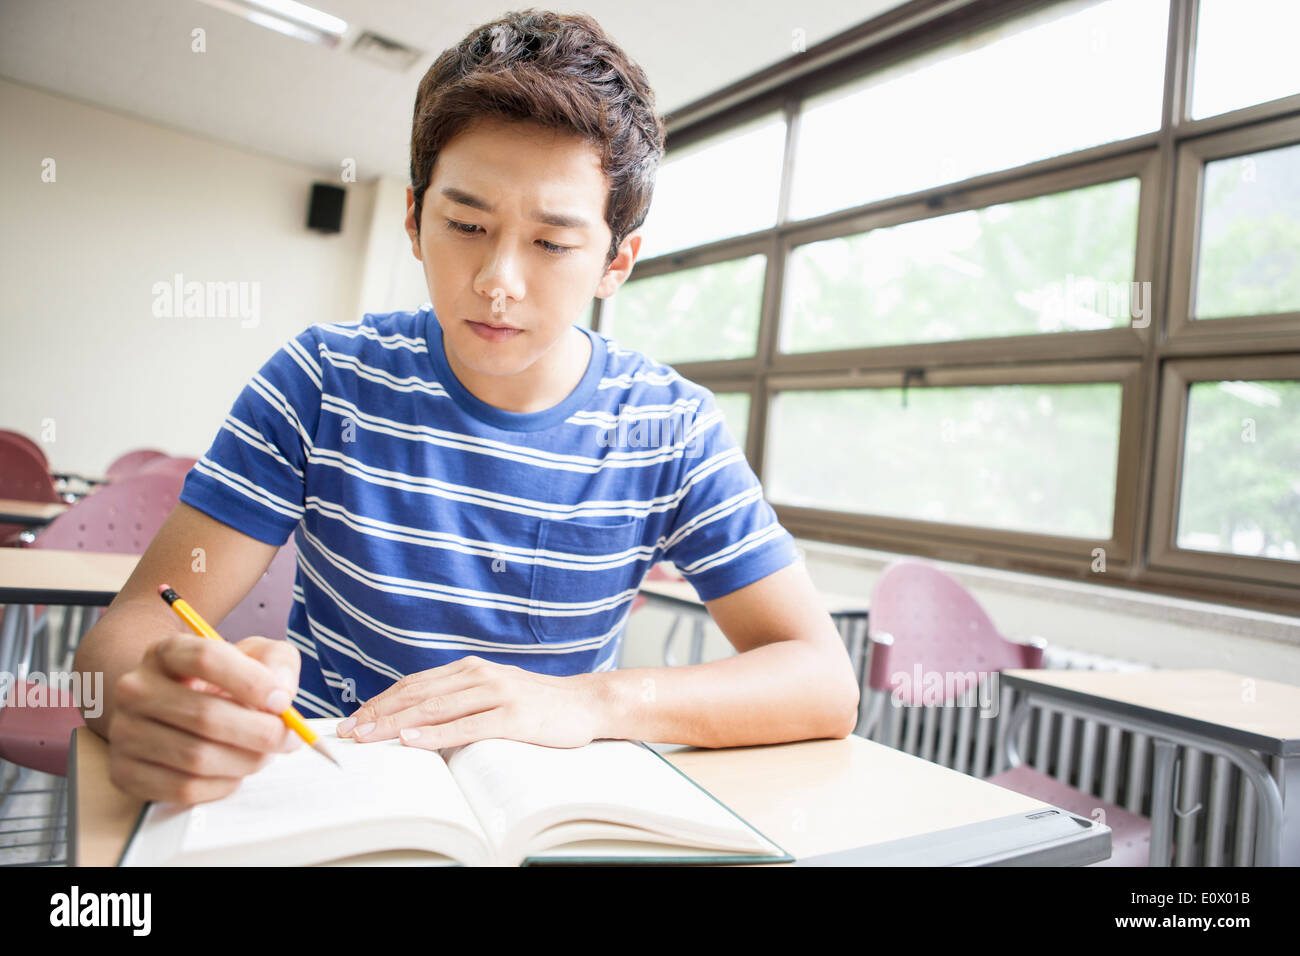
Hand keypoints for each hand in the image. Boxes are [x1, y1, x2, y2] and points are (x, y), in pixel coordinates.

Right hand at [106, 634, 301, 804]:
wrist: (174, 710)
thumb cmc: (221, 683)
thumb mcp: (254, 657)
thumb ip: (277, 662)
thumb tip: (281, 694)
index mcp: (166, 652)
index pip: (207, 659)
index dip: (252, 682)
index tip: (282, 701)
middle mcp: (136, 689)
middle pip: (205, 715)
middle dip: (259, 732)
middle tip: (288, 738)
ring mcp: (124, 732)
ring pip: (197, 757)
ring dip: (245, 761)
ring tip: (264, 754)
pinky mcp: (125, 772)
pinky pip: (183, 788)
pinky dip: (222, 785)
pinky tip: (235, 771)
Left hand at [335, 655, 601, 750]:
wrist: (586, 703)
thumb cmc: (537, 704)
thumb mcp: (494, 692)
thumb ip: (460, 698)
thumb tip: (416, 719)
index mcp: (470, 669)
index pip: (414, 684)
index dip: (381, 700)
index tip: (352, 719)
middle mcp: (479, 675)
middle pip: (417, 694)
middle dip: (377, 714)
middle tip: (347, 731)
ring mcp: (496, 693)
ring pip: (435, 708)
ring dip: (395, 724)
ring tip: (367, 736)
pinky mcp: (513, 716)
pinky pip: (466, 726)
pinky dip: (435, 733)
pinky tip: (412, 740)